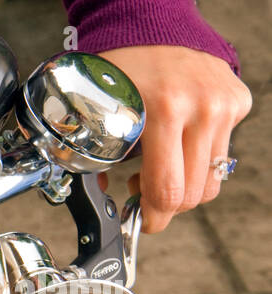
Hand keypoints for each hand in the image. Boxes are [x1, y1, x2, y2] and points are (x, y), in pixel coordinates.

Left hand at [98, 46, 251, 232]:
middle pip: (195, 194)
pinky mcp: (238, 102)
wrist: (154, 28)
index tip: (139, 220)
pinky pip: (221, 152)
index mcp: (165, 111)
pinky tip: (177, 141)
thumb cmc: (120, 71)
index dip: (153, 217)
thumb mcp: (99, 114)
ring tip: (160, 167)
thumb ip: (101, 158)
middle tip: (145, 194)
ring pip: (213, 180)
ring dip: (185, 185)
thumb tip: (106, 198)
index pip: (169, 191)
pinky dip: (198, 157)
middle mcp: (202, 108)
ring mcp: (225, 105)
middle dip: (167, 206)